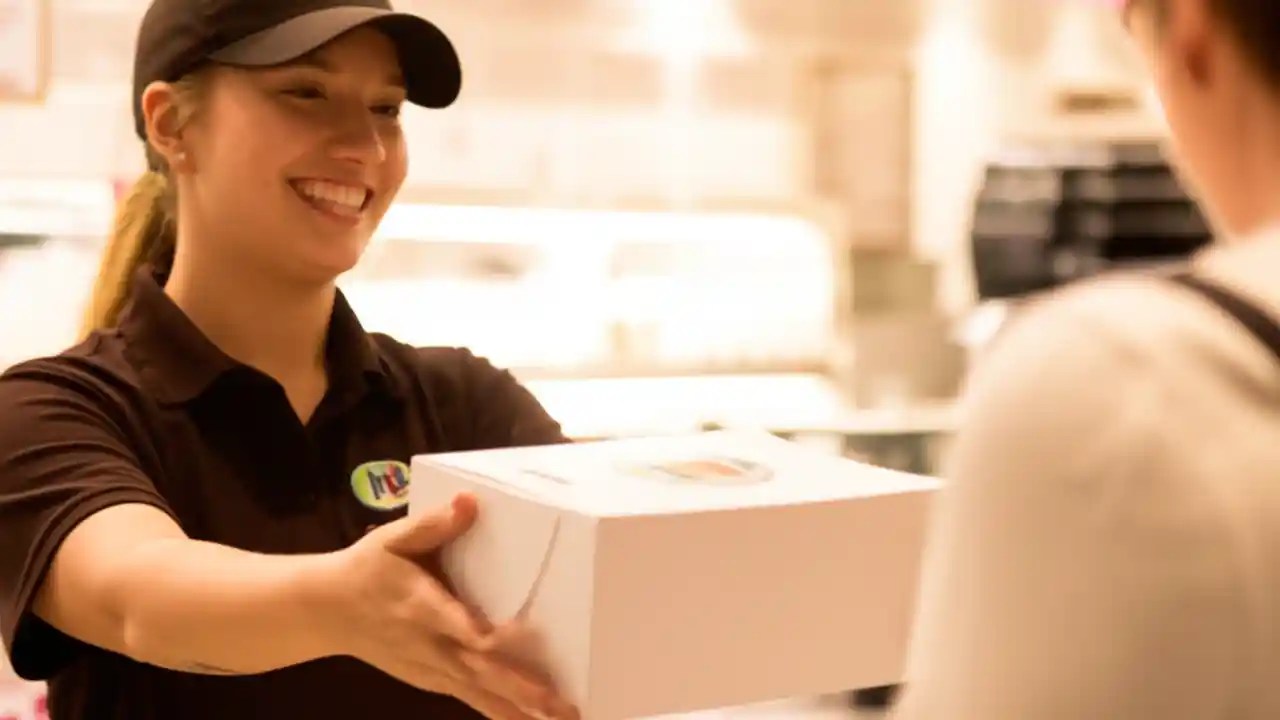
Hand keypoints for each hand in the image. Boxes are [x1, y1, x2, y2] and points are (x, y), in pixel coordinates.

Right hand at [321, 494, 578, 719]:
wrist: (326, 611)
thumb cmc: (367, 568)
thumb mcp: (393, 539)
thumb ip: (433, 524)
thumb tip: (469, 502)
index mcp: (423, 608)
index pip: (461, 628)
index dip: (491, 637)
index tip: (524, 638)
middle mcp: (431, 646)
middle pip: (482, 673)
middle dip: (523, 691)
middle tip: (561, 707)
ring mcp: (431, 669)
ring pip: (480, 695)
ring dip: (520, 710)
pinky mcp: (432, 680)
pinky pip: (471, 699)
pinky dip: (500, 712)